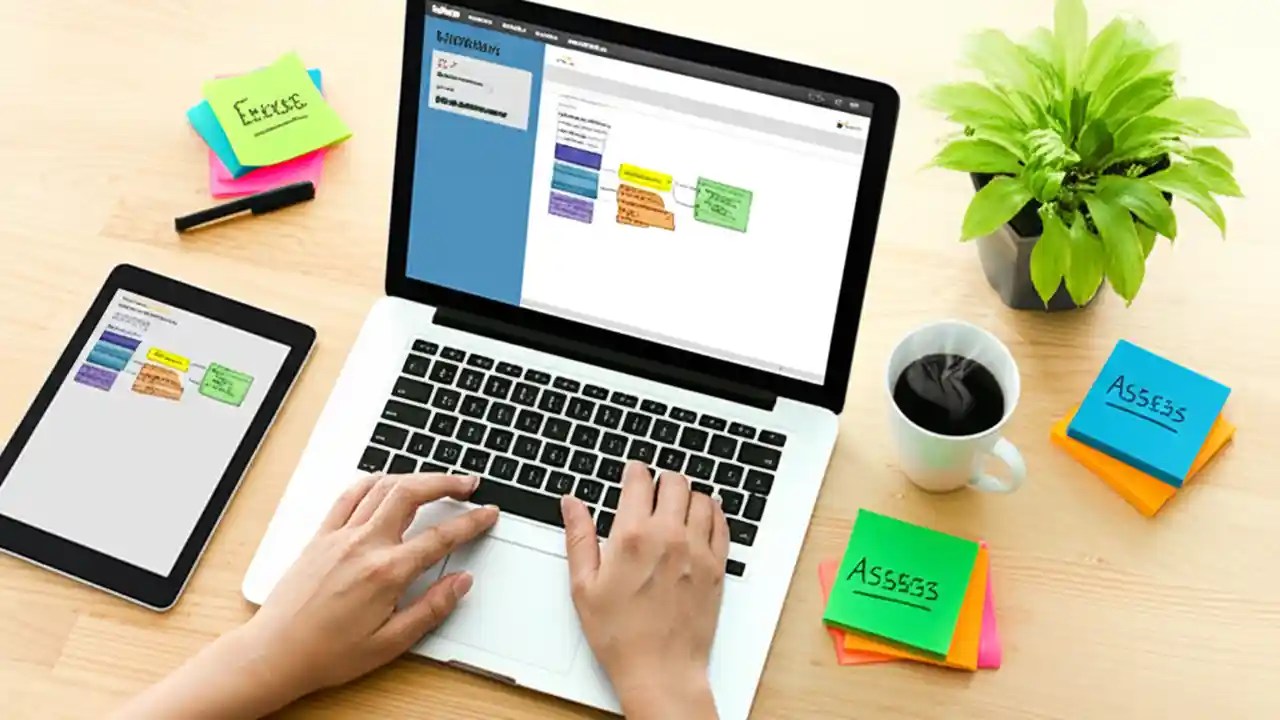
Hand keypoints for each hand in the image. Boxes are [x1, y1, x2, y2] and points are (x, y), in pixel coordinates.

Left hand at [113, 473, 497, 718]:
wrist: (275, 654)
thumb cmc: (327, 654)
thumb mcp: (390, 643)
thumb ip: (431, 608)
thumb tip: (461, 583)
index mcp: (386, 573)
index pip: (440, 537)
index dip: (471, 522)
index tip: (487, 514)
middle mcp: (363, 545)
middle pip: (411, 493)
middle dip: (445, 482)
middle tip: (467, 484)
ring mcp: (339, 536)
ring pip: (381, 487)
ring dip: (413, 476)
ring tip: (433, 480)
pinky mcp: (319, 537)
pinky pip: (348, 495)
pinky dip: (372, 482)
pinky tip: (384, 482)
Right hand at [561, 462, 727, 719]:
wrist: (660, 670)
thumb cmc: (620, 635)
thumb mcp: (584, 585)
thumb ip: (579, 536)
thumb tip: (572, 503)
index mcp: (632, 536)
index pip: (639, 480)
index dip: (634, 471)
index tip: (632, 472)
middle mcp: (669, 536)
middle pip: (675, 481)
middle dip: (662, 480)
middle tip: (653, 489)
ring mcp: (697, 551)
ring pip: (702, 498)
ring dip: (688, 495)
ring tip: (676, 505)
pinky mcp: (717, 567)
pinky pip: (722, 524)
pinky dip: (713, 514)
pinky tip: (701, 520)